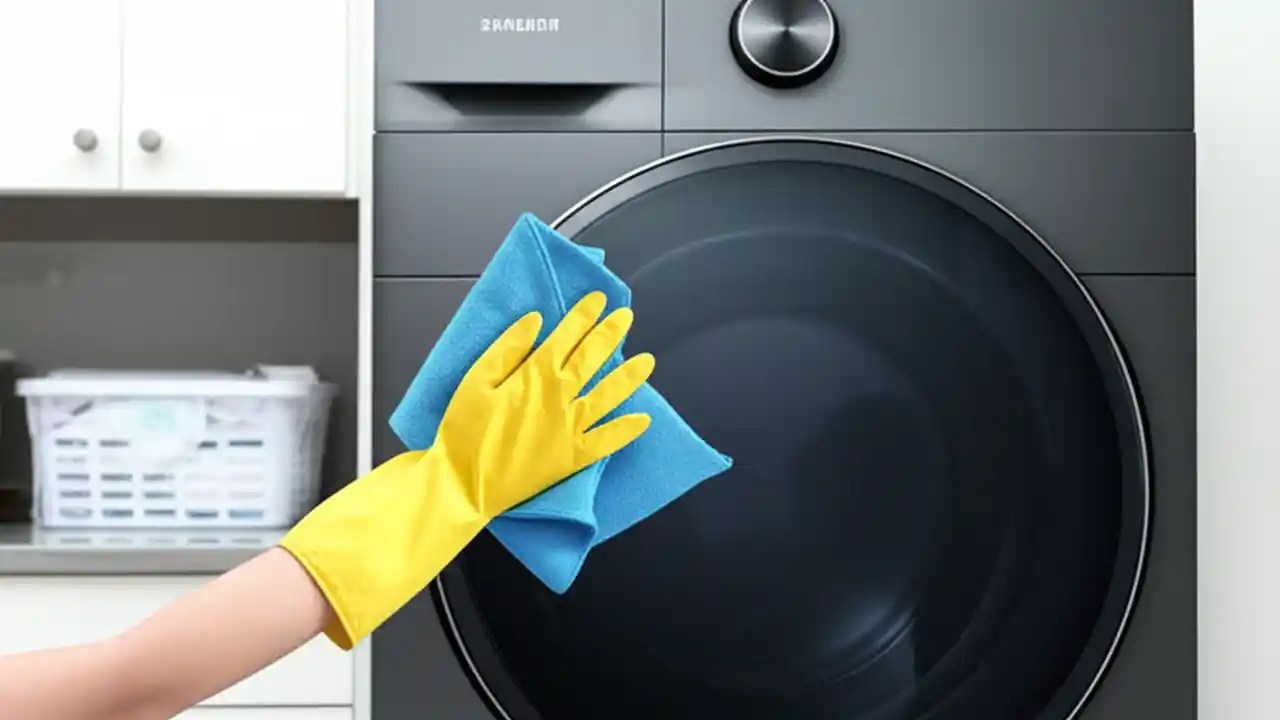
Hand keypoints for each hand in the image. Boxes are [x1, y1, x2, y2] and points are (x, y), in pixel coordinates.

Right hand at [439, 290, 653, 516]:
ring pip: (608, 395)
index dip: (584, 315)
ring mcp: (571, 428)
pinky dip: (626, 430)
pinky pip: (607, 441)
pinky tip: (644, 419)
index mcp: (535, 375)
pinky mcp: (573, 456)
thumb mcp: (475, 381)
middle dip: (610, 334)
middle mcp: (560, 397)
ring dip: (629, 376)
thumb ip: (507, 349)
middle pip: (592, 358)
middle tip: (626, 316)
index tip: (599, 300)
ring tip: (648, 360)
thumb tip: (536, 321)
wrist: (465, 484)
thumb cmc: (464, 431)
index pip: (566, 336)